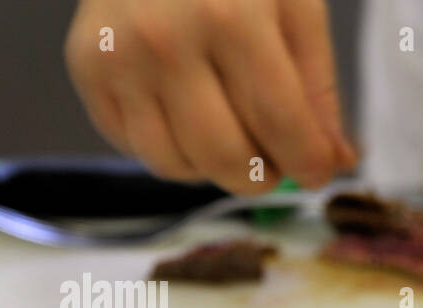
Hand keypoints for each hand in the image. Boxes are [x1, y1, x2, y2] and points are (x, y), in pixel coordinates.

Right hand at [65, 0, 356, 192]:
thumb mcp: (293, 4)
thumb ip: (317, 86)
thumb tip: (336, 159)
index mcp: (231, 18)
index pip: (280, 124)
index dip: (310, 163)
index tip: (321, 172)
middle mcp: (165, 41)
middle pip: (226, 158)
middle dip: (264, 177)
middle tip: (277, 160)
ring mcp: (119, 57)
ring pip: (175, 166)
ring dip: (215, 169)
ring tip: (233, 134)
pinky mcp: (86, 68)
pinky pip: (136, 148)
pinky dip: (173, 150)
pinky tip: (189, 115)